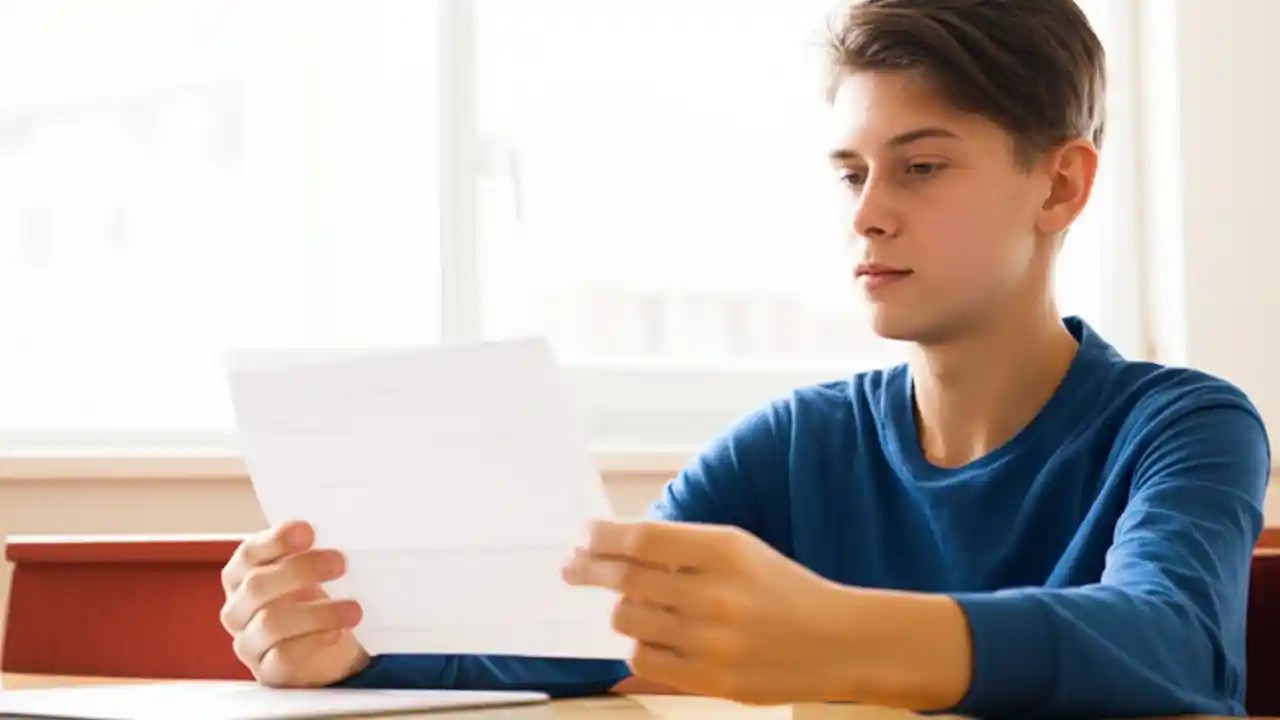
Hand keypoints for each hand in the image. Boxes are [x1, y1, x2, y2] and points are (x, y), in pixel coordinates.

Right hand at [220, 521, 371, 686]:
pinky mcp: (267, 671)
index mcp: (241, 578)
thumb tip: (342, 532)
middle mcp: (238, 609)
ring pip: (271, 623)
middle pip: (257, 586)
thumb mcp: (306, 575)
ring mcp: (249, 643)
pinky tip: (336, 633)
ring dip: (317, 612)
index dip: (275, 541)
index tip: (307, 531)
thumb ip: (310, 555)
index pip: (248, 555)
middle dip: (300, 570)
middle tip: (339, 562)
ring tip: (354, 609)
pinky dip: (313, 642)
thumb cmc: (309, 602)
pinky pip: (284, 657)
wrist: (322, 652)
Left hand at [562, 520, 859, 704]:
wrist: (835, 641)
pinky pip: (643, 659)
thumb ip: (682, 548)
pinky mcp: (707, 679)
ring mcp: (709, 640)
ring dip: (620, 610)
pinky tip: (655, 637)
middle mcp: (713, 593)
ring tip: (633, 606)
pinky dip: (640, 646)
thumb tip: (614, 548)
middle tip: (571, 567)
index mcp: (722, 549)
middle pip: (624, 580)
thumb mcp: (739, 550)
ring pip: (626, 620)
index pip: (642, 539)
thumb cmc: (780, 590)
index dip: (602, 536)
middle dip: (588, 569)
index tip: (583, 536)